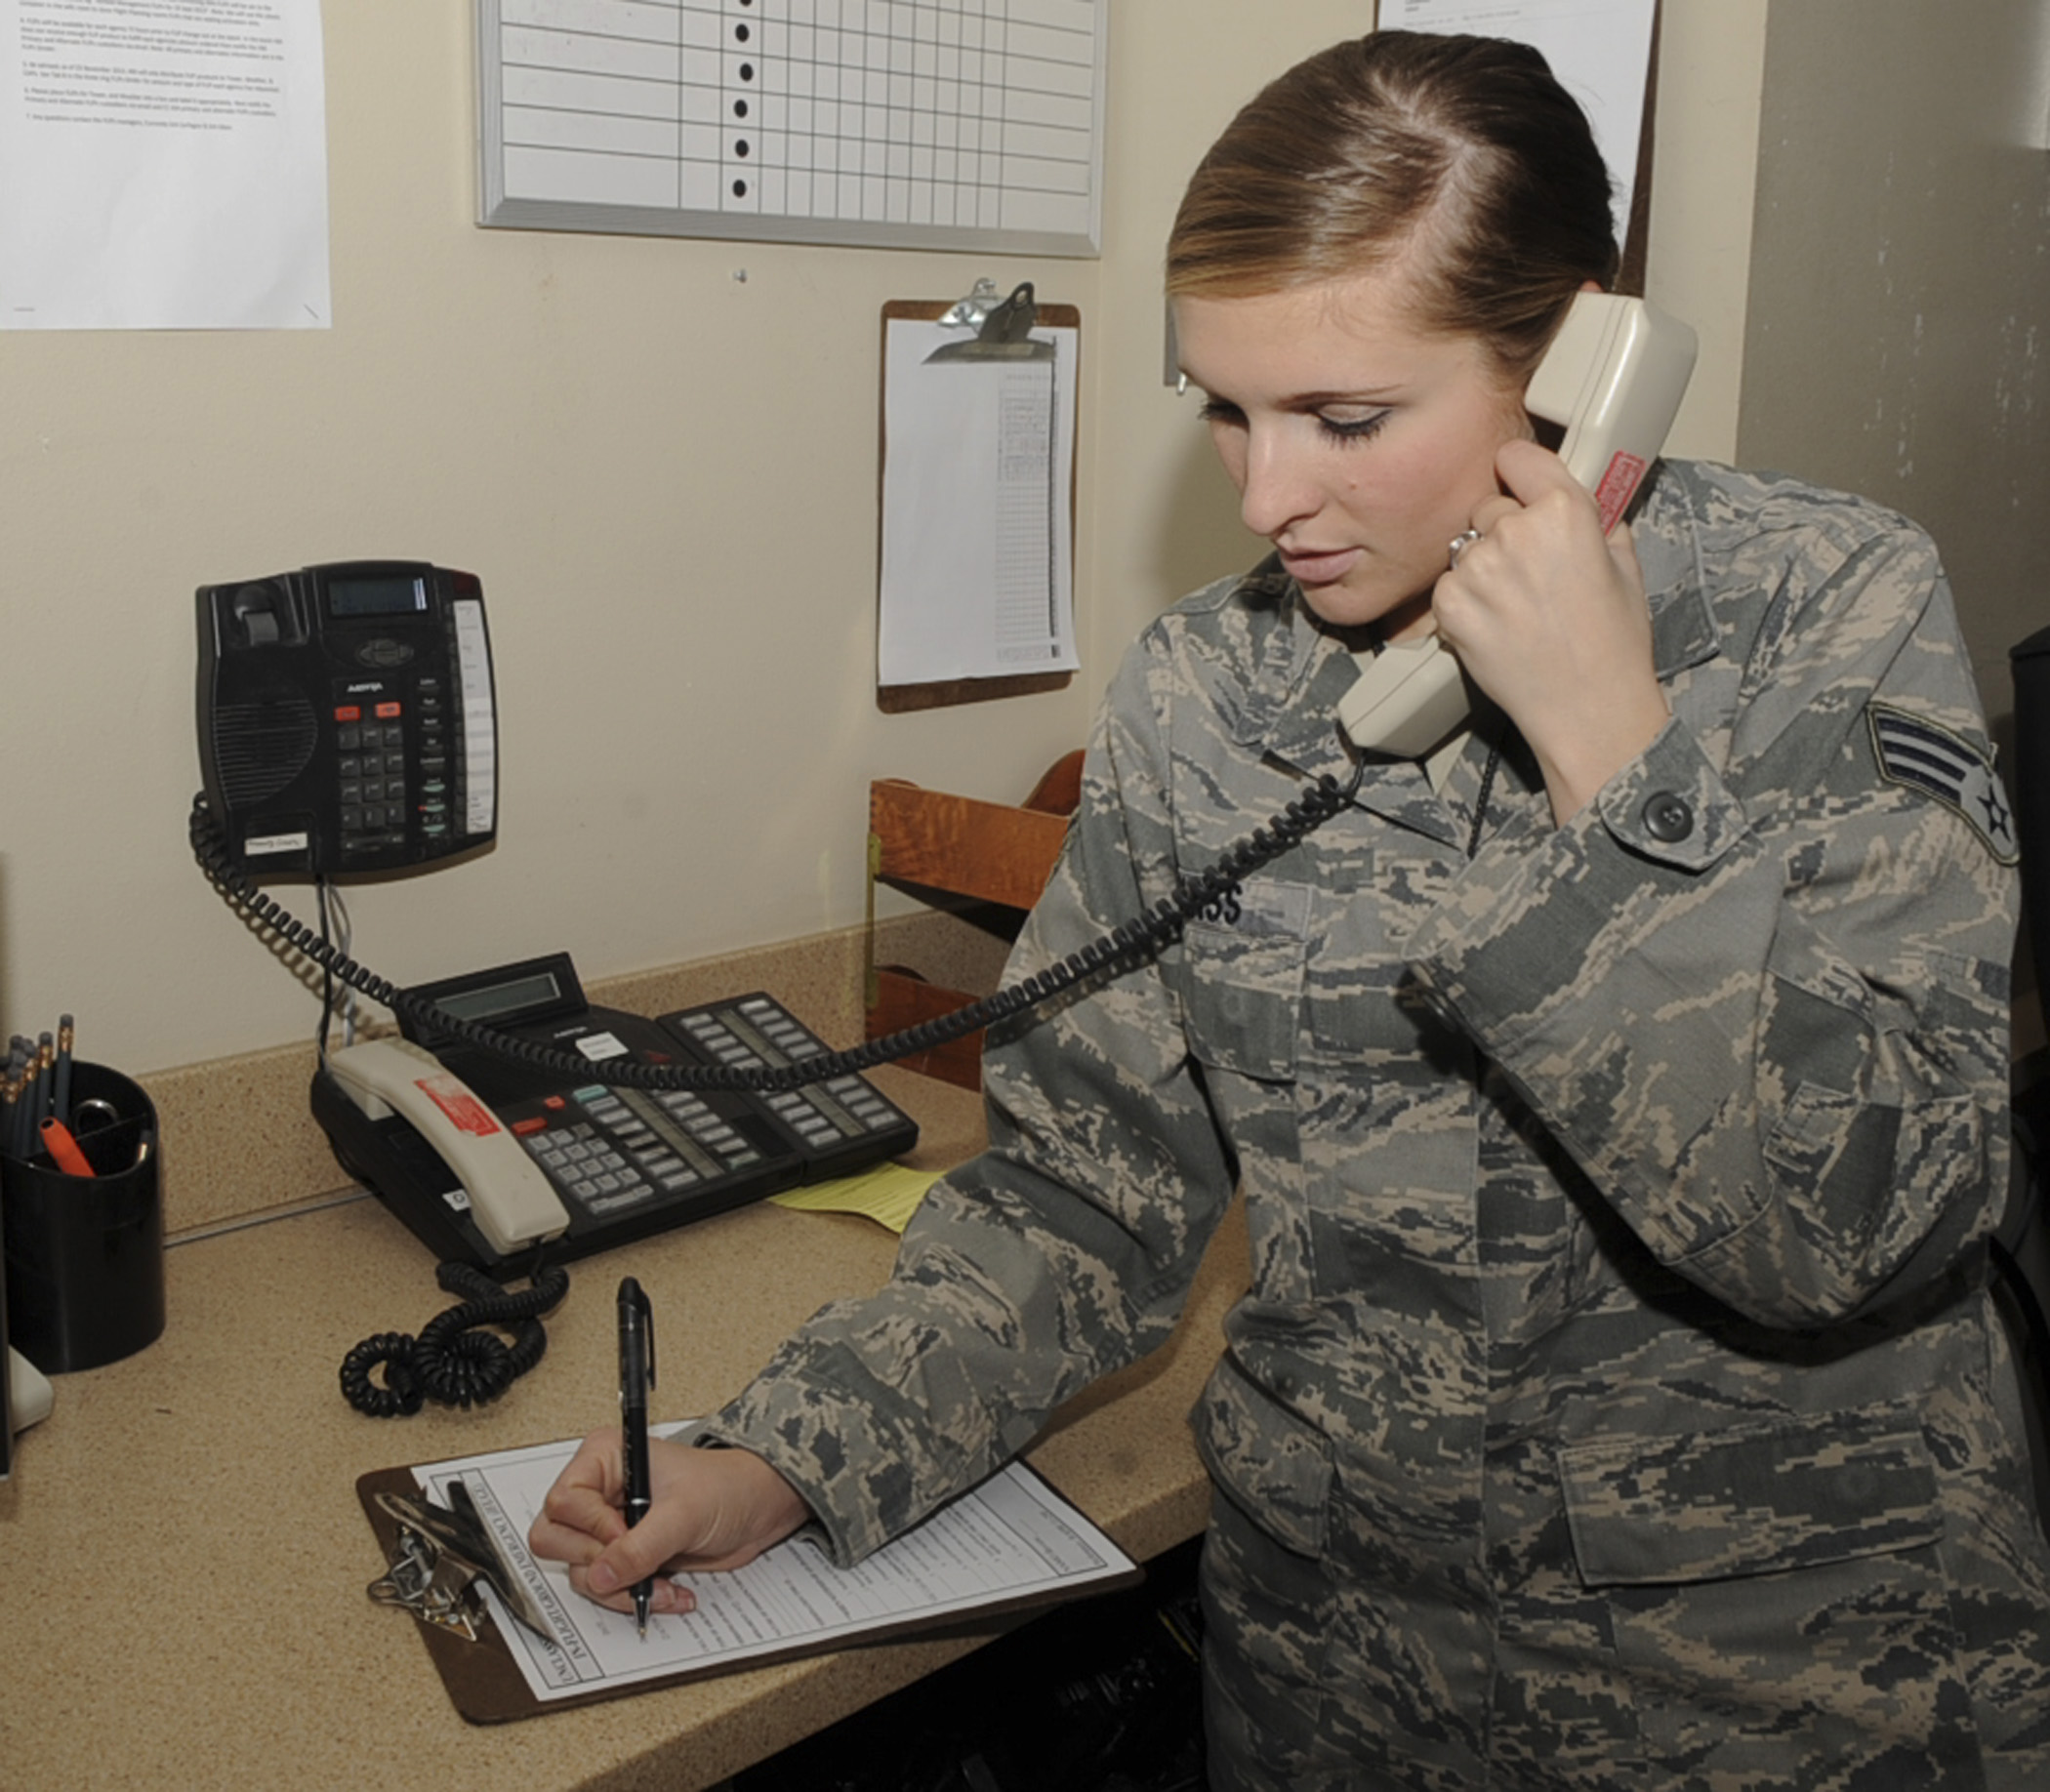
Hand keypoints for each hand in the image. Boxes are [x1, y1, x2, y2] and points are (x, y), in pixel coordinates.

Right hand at [528, 1429, 811, 1616]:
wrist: (757, 1509)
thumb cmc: (727, 1487)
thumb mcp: (685, 1513)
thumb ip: (641, 1546)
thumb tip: (600, 1575)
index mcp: (604, 1459)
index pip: (563, 1502)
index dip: (591, 1527)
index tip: (625, 1534)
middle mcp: (597, 1492)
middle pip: (554, 1539)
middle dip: (597, 1562)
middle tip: (637, 1563)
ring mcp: (606, 1527)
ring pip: (578, 1572)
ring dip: (620, 1589)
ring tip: (663, 1584)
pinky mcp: (621, 1556)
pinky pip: (604, 1588)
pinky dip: (633, 1598)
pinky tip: (669, 1591)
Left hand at [1432, 438, 1668, 821]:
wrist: (1587, 708)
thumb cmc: (1612, 646)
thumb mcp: (1625, 566)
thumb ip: (1598, 521)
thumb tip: (1581, 504)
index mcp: (1565, 510)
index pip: (1517, 456)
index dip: (1517, 472)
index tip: (1517, 483)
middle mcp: (1516, 531)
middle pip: (1488, 506)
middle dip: (1504, 531)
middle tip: (1529, 573)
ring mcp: (1478, 568)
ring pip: (1466, 547)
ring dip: (1482, 568)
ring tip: (1515, 607)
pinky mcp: (1449, 604)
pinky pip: (1448, 585)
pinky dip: (1463, 602)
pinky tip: (1496, 626)